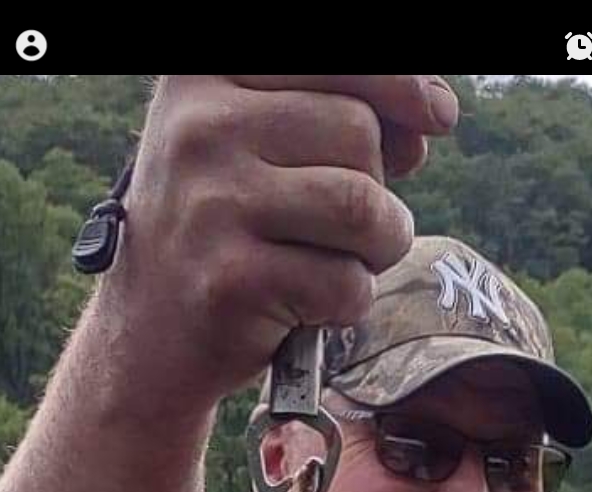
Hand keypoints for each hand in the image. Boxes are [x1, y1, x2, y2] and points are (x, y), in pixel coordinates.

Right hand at [100, 75, 457, 407]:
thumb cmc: (225, 225)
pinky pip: (345, 282)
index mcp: (203, 74)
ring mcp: (212, 203)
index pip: (333, 60)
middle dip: (378, 187)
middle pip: (357, 132)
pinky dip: (350, 302)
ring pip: (362, 205)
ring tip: (345, 261)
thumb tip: (431, 114)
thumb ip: (337, 116)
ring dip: (378, 245)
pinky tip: (313, 304)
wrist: (152, 331)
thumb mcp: (261, 145)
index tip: (440, 115)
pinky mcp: (231, 280)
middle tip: (347, 227)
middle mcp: (198, 126)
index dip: (400, 84)